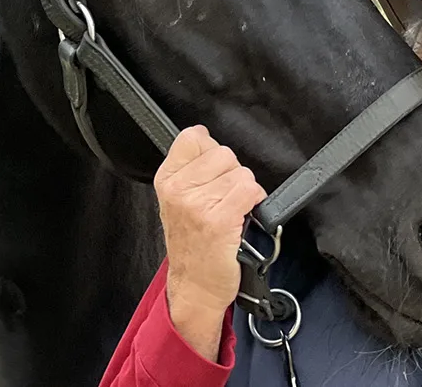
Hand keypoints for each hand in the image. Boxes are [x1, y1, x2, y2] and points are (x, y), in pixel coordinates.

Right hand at [153, 125, 265, 358]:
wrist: (195, 286)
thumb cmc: (193, 243)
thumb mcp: (179, 200)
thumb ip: (191, 167)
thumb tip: (205, 134)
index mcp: (167, 180)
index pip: (194, 137)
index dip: (212, 151)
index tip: (212, 172)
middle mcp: (178, 190)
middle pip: (224, 153)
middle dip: (232, 174)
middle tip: (223, 199)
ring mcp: (198, 204)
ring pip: (241, 173)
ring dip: (245, 191)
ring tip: (232, 211)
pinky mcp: (220, 219)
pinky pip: (250, 190)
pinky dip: (254, 202)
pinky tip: (242, 217)